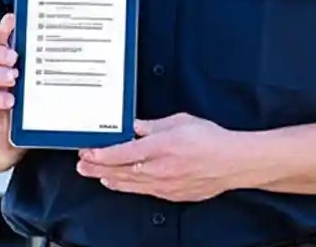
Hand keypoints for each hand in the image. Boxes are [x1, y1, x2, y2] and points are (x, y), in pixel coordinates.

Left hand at [76, 113, 235, 201]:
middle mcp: (160, 169)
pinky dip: (126, 187)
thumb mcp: (180, 121)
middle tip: (82, 165)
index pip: (122, 153)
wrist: (233, 163)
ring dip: (108, 178)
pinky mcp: (171, 194)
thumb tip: (134, 126)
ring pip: (129, 183)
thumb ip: (153, 126)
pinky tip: (117, 183)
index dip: (101, 154)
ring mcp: (165, 184)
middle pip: (121, 170)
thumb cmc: (211, 140)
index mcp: (161, 147)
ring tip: (93, 174)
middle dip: (97, 167)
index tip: (88, 151)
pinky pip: (142, 191)